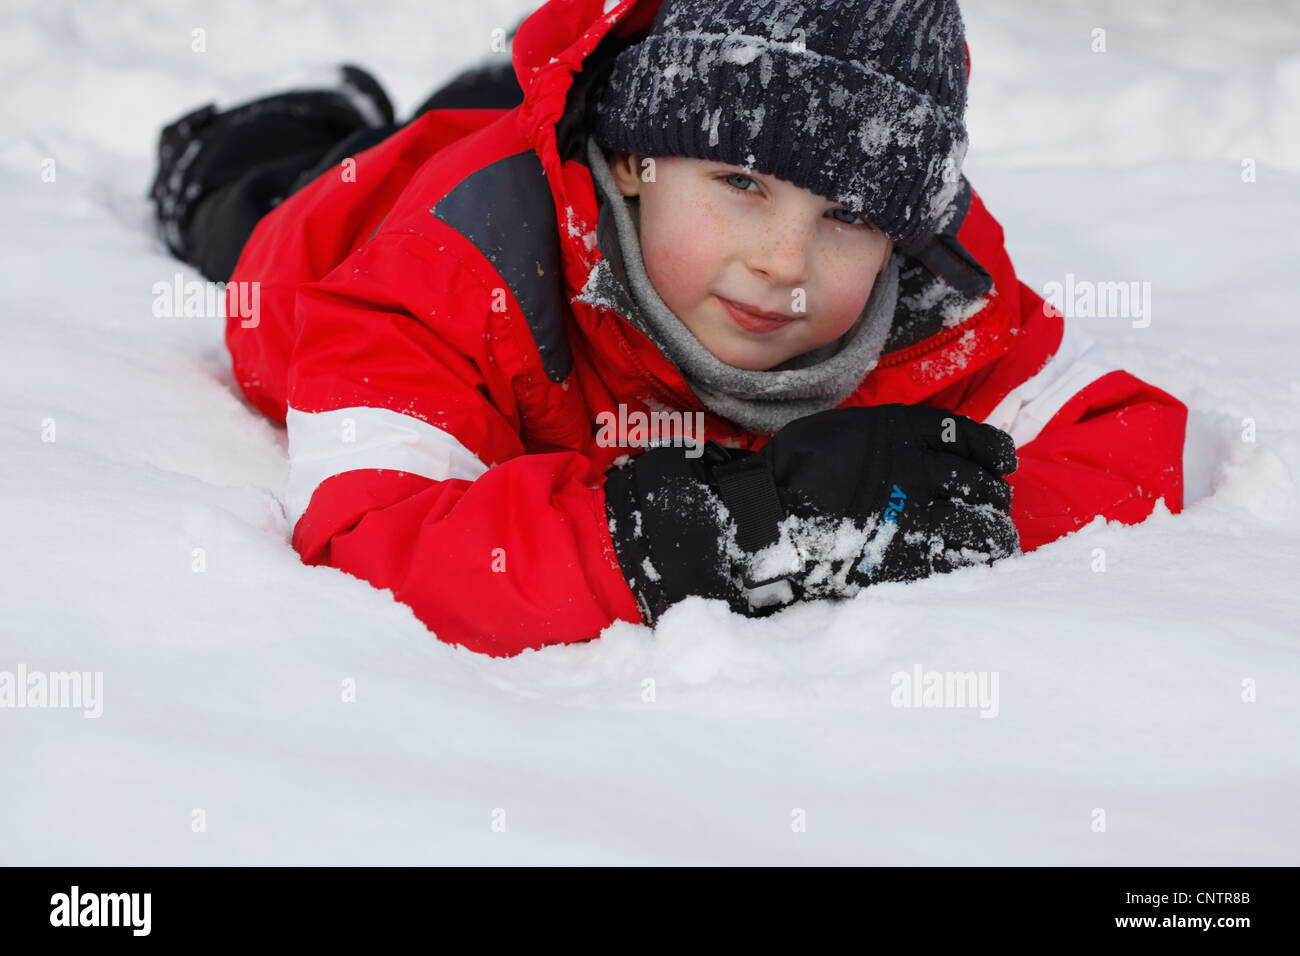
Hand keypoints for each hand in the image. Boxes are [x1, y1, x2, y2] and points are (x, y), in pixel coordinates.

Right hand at [601, 404, 1019, 624]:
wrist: (766, 519)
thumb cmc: (791, 471)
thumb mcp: (839, 429)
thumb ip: (881, 434)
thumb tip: (916, 443)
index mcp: (898, 432)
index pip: (966, 436)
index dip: (992, 451)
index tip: (1003, 462)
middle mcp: (914, 468)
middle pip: (978, 482)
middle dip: (993, 496)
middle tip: (996, 506)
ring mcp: (913, 514)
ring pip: (978, 522)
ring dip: (996, 531)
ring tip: (999, 540)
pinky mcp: (905, 556)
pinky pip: (957, 558)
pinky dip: (976, 560)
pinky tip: (984, 562)